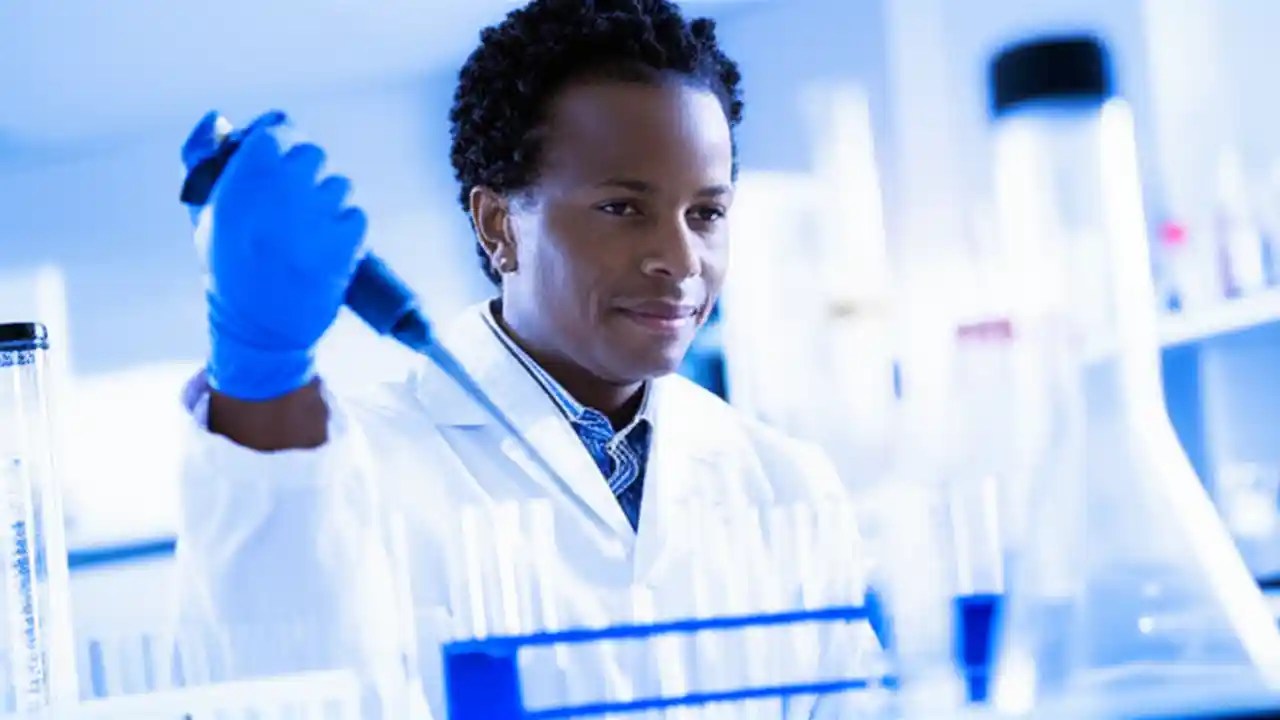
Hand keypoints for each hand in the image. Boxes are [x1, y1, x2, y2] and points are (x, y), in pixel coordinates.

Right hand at [181, 110, 366, 400]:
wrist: (257, 329)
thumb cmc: (230, 267)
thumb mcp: (207, 214)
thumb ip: (208, 162)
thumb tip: (217, 118)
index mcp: (242, 178)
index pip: (279, 129)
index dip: (281, 143)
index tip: (279, 163)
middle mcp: (279, 190)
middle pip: (312, 155)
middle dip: (306, 177)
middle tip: (294, 209)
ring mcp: (314, 214)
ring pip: (339, 186)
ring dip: (329, 205)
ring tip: (308, 236)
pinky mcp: (343, 240)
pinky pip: (356, 216)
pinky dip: (346, 231)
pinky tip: (325, 251)